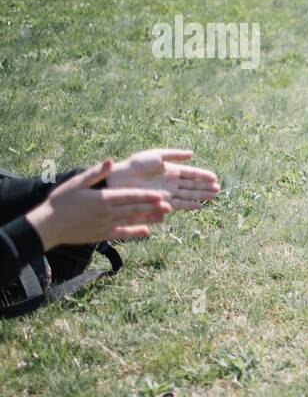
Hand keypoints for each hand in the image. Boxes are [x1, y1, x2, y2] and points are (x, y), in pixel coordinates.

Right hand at [26, 159, 170, 248]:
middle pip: (134, 209)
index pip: (129, 196)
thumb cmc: (60, 202)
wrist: (47, 226)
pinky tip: (147, 232)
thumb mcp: (76, 183)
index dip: (146, 196)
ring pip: (131, 222)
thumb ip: (95, 173)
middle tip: (170, 206)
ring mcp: (105, 225)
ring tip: (163, 218)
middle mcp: (107, 213)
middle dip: (153, 208)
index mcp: (103, 199)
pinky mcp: (102, 235)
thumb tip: (110, 161)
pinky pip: (122, 234)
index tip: (160, 195)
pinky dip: (135, 233)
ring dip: (148, 219)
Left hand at [107, 149, 219, 210]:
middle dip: (205, 187)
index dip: (202, 175)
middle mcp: (171, 182)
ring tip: (213, 197)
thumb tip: (192, 154)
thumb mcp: (156, 155)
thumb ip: (174, 155)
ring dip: (201, 196)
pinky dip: (190, 205)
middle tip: (218, 189)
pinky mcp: (162, 201)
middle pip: (192, 185)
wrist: (120, 179)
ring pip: (189, 195)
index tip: (214, 177)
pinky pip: (179, 204)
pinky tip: (199, 206)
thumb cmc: (136, 165)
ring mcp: (168, 192)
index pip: (190, 173)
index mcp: (171, 169)